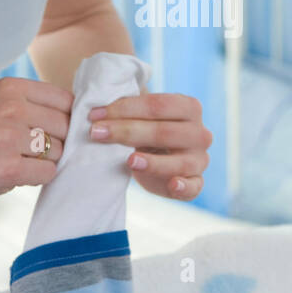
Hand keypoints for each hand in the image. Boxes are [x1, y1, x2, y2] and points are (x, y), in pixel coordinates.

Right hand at [0, 77, 73, 210]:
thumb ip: (30, 107)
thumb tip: (79, 119)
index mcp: (11, 88)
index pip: (66, 100)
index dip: (63, 122)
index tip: (47, 134)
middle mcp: (12, 106)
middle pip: (66, 128)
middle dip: (54, 145)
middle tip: (26, 154)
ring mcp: (10, 136)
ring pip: (59, 152)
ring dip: (43, 163)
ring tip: (13, 163)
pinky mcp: (8, 167)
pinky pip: (47, 174)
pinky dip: (35, 180)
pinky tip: (11, 177)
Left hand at [87, 91, 212, 199]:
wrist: (160, 159)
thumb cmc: (148, 131)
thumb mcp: (141, 116)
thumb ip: (126, 109)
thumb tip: (92, 107)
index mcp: (189, 108)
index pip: (158, 105)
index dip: (125, 108)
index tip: (95, 115)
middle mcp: (199, 133)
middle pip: (164, 132)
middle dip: (127, 132)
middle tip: (97, 133)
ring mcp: (199, 159)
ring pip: (179, 162)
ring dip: (153, 162)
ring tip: (130, 161)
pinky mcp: (195, 183)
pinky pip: (193, 187)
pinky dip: (184, 187)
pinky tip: (172, 184)